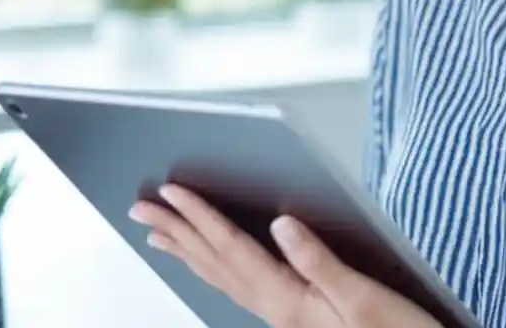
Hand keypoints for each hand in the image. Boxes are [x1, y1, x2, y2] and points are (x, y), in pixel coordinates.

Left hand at [129, 184, 441, 327]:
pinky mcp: (295, 318)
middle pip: (215, 263)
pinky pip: (237, 288)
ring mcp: (283, 318)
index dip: (199, 216)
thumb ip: (320, 261)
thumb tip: (280, 223)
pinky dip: (214, 268)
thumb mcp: (365, 298)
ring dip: (188, 250)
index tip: (169, 191)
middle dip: (177, 231)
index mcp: (290, 300)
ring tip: (158, 232)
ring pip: (221, 278)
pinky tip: (210, 262)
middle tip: (140, 207)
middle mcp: (277, 310)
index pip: (232, 249)